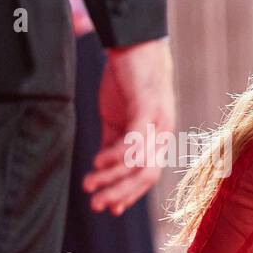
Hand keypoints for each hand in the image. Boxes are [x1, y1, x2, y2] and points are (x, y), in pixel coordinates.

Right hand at [86, 37, 175, 215]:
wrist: (134, 43)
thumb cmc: (127, 80)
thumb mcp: (118, 116)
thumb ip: (113, 140)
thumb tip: (103, 165)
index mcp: (158, 138)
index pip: (147, 176)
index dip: (130, 194)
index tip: (110, 209)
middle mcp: (163, 134)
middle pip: (147, 176)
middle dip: (121, 194)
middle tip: (96, 206)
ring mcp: (158, 121)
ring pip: (139, 162)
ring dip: (112, 178)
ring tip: (89, 185)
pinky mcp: (147, 107)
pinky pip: (134, 139)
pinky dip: (116, 155)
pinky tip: (96, 162)